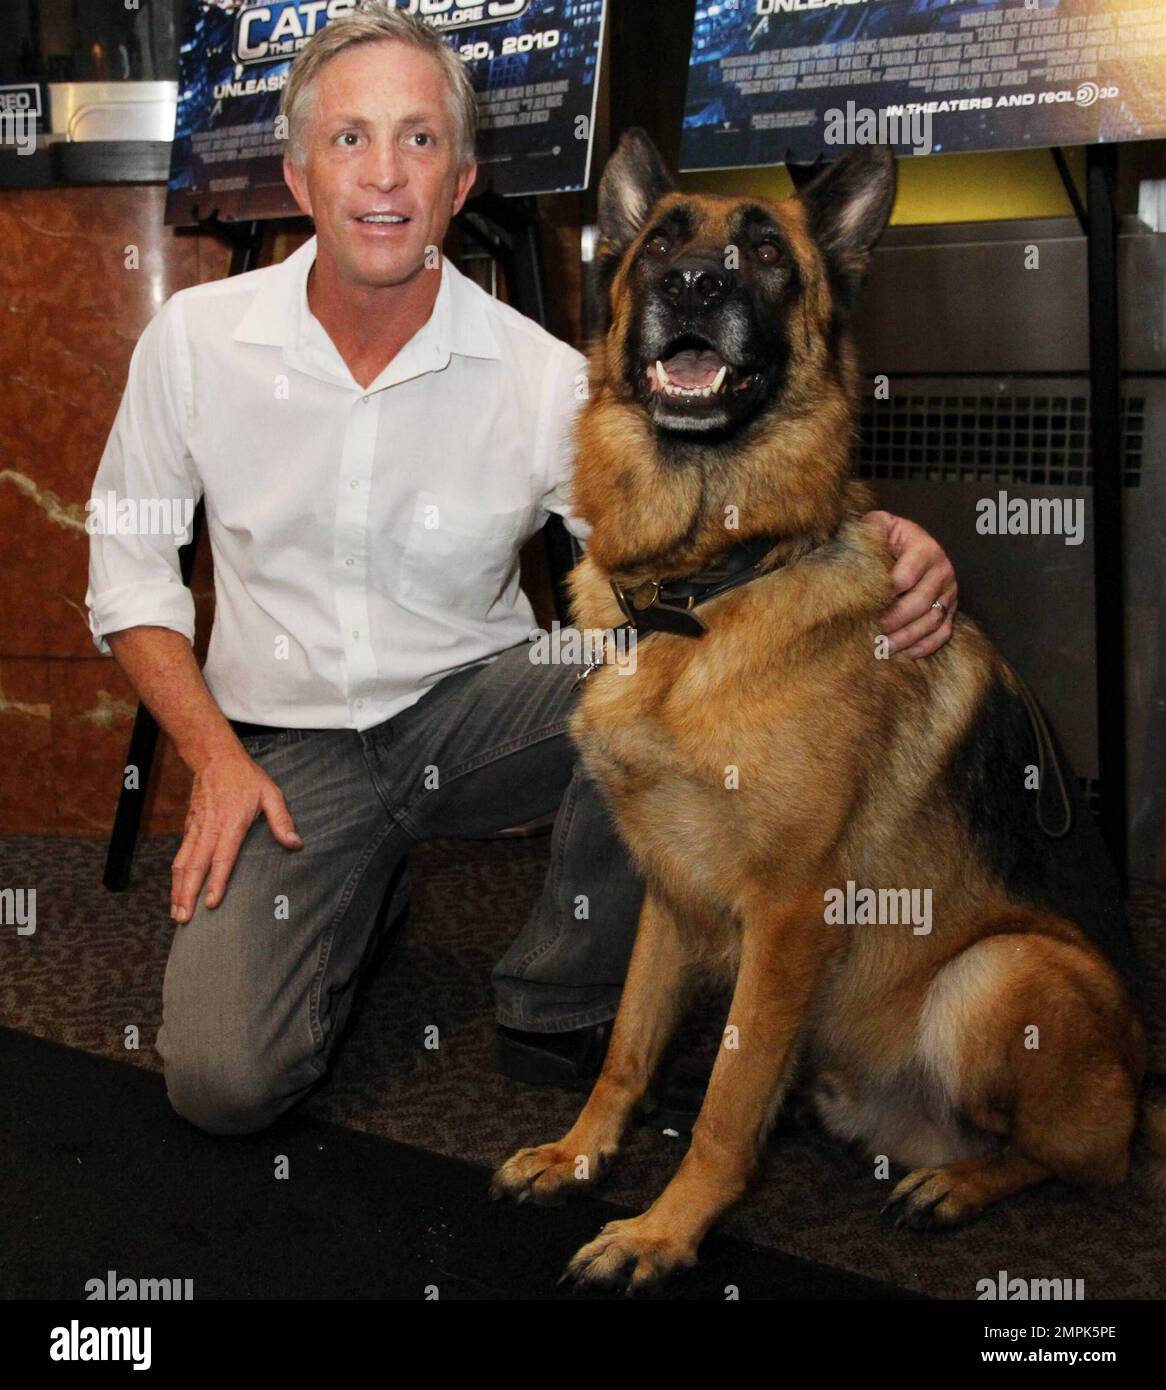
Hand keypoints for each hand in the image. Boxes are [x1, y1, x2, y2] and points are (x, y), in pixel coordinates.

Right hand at [170, 749, 302, 922]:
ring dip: (178, 889)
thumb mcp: (271, 794)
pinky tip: (177, 890)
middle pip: (195, 866)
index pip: (222, 858)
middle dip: (187, 894)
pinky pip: (181, 855)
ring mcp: (196, 828)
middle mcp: (209, 829)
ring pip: (182, 863)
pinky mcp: (189, 827)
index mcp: (231, 823)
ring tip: (176, 912)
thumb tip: (295, 844)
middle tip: (183, 919)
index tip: (211, 902)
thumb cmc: (246, 778)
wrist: (215, 758)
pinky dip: (177, 875)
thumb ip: (282, 820)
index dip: (216, 881)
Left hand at [864, 510, 957, 657]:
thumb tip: (859, 540)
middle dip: (894, 620)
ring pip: (932, 621)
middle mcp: (942, 570)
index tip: (864, 605)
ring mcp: (950, 592)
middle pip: (919, 603)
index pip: (905, 577)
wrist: (914, 544)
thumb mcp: (881, 525)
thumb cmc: (891, 537)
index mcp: (925, 549)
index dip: (885, 594)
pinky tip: (908, 652)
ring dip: (907, 637)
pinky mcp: (951, 608)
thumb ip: (871, 528)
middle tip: (872, 630)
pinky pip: (945, 632)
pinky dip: (927, 645)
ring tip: (883, 647)